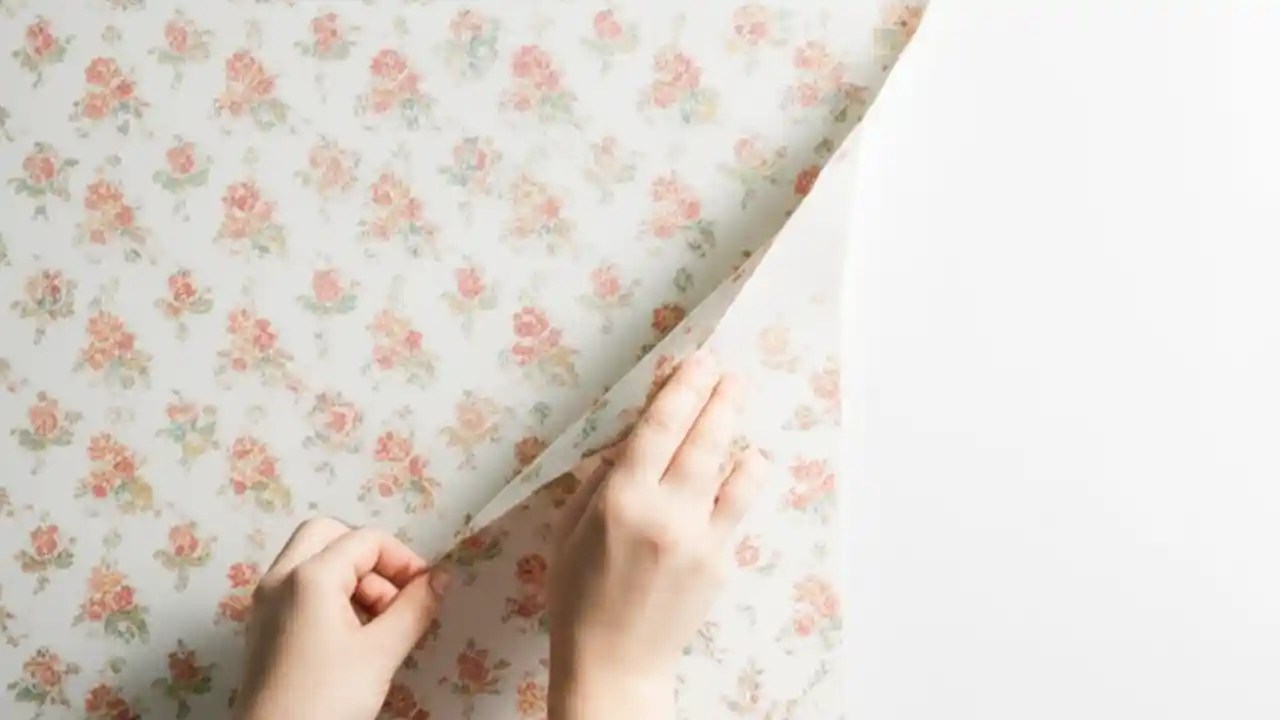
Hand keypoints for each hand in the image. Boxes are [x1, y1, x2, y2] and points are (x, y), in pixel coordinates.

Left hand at [233, 518, 450, 719]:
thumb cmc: (327, 700)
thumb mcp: (381, 653)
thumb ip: (415, 607)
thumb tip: (441, 577)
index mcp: (308, 576)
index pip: (366, 540)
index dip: (404, 560)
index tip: (426, 593)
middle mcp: (280, 578)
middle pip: (330, 535)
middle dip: (370, 559)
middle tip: (394, 598)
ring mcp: (266, 603)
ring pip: (313, 562)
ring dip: (351, 578)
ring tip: (378, 625)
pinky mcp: (263, 628)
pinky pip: (300, 589)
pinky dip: (330, 597)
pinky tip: (352, 638)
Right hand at [547, 350, 769, 719]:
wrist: (615, 662)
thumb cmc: (579, 596)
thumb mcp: (570, 531)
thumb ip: (598, 483)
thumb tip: (626, 443)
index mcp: (620, 500)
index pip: (658, 428)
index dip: (681, 390)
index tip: (697, 364)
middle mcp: (664, 513)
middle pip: (701, 439)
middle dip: (718, 399)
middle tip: (728, 373)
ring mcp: (699, 538)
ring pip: (731, 469)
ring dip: (737, 431)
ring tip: (739, 402)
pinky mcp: (721, 561)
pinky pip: (739, 507)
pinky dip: (745, 477)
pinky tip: (750, 460)